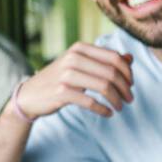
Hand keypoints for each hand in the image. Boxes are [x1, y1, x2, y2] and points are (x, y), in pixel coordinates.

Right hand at [14, 42, 133, 119]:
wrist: (30, 95)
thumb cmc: (59, 80)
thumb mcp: (81, 65)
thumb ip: (104, 60)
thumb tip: (130, 58)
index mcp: (79, 48)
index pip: (114, 57)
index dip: (127, 72)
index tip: (131, 85)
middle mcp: (73, 58)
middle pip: (111, 72)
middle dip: (125, 88)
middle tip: (130, 99)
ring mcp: (66, 75)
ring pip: (103, 86)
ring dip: (116, 99)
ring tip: (120, 107)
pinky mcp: (61, 92)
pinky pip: (90, 102)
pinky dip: (103, 109)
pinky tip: (108, 113)